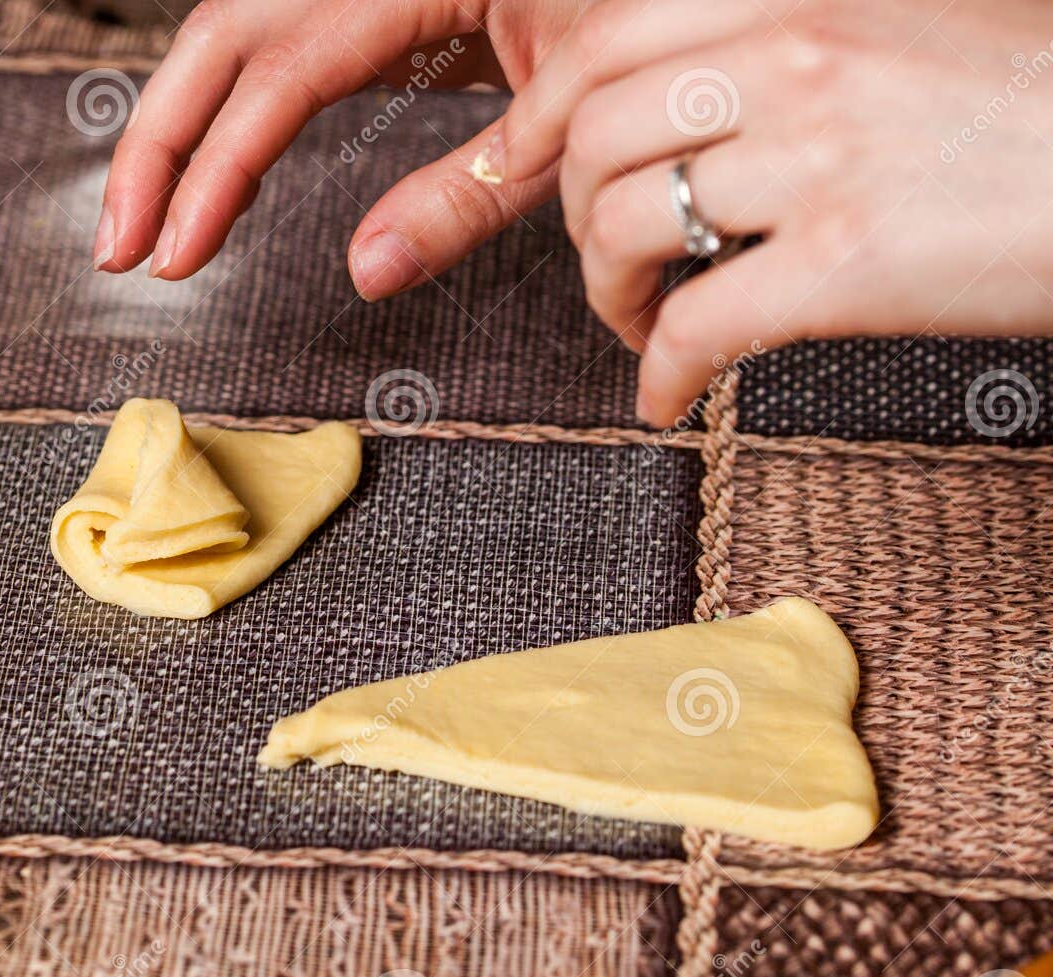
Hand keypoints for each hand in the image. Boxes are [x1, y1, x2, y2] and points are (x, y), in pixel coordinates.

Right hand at [93, 0, 592, 300]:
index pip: (281, 69)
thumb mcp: (573, 122)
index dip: (214, 166)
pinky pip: (283, 42)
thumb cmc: (657, 27)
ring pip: (239, 28)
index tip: (174, 253)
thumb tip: (365, 273)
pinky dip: (240, 110)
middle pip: (226, 29)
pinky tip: (224, 178)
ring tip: (151, 224)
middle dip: (159, 140)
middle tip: (120, 246)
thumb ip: (469, 194)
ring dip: (183, 124)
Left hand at [492, 0, 1052, 423]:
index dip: (538, 112)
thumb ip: (774, 41)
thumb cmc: (1027, 102)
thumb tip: (669, 104)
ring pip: (620, 227)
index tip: (520, 163)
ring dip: (603, 295)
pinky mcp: (845, 263)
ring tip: (635, 323)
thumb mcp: (896, 23)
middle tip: (600, 256)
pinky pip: (692, 326)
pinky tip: (668, 393)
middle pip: (592, 139)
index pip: (606, 37)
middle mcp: (798, 56)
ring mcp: (818, 158)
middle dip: (566, 213)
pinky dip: (658, 373)